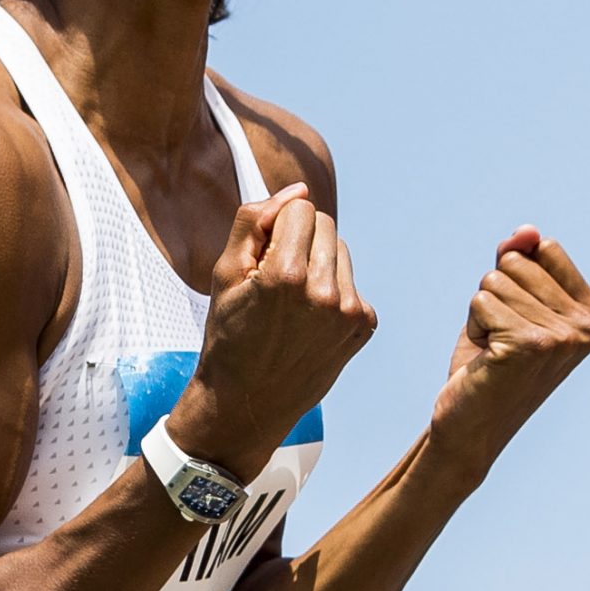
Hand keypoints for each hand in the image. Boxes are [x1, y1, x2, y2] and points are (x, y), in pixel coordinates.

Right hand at [172, 183, 378, 480]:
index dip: (276, 226)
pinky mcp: (364, 325)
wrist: (246, 402)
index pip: (300, 207)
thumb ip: (256, 218)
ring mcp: (349, 312)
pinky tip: (309, 320)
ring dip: (318, 263)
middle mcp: (325, 293)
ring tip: (292, 300)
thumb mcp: (225, 271)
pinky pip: (352, 282)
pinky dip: (332, 292)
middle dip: (299, 239)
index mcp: (286, 275)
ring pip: (341, 251)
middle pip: (324, 224)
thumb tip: (299, 189)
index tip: (262, 256)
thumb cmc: (229, 334)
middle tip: (275, 279)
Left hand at [430, 225, 589, 466]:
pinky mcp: (527, 346)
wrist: (472, 424)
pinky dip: (474, 326)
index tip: (520, 320)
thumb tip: (526, 231)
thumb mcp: (510, 300)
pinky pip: (481, 301)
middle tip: (503, 338)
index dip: (518, 277)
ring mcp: (561, 337)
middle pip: (518, 261)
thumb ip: (521, 259)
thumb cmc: (491, 362)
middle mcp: (586, 327)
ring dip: (483, 313)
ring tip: (495, 349)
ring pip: (495, 280)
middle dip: (497, 294)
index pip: (545, 248)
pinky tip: (487, 359)